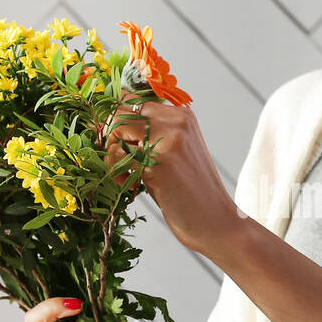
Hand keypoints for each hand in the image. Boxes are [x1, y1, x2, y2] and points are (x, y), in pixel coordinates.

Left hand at [105, 88, 243, 255]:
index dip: (114, 121)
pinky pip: (117, 152)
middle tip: (119, 162)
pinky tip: (132, 187)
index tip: (114, 145)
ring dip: (111, 154)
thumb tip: (105, 121)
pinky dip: (116, 171)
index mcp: (182, 115)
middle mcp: (177, 119)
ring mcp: (169, 137)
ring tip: (128, 177)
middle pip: (119, 109)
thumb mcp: (172, 153)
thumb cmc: (188, 193)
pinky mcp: (159, 158)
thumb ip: (149, 134)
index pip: (131, 99)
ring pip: (115, 126)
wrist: (215, 222)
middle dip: (109, 136)